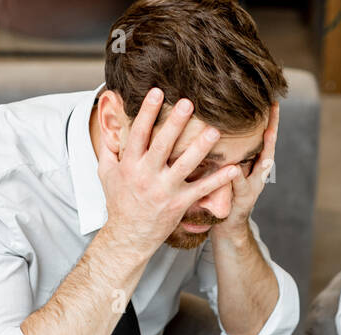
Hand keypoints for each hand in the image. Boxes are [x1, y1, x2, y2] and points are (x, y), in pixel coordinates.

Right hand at [98, 88, 240, 254]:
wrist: (129, 236)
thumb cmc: (119, 202)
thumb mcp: (107, 174)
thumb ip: (109, 148)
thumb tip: (108, 123)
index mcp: (130, 165)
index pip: (138, 134)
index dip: (147, 112)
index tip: (157, 92)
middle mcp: (147, 176)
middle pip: (162, 145)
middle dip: (175, 123)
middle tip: (189, 102)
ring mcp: (165, 191)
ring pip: (185, 165)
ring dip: (201, 147)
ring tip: (214, 130)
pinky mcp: (180, 204)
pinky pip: (202, 189)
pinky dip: (219, 180)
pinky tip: (234, 168)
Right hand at [210, 102, 278, 241]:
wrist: (228, 222)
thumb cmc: (236, 210)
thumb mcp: (239, 196)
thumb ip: (239, 182)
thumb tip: (234, 167)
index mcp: (260, 170)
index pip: (269, 144)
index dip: (272, 127)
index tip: (273, 109)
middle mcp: (255, 164)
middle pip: (264, 137)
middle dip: (267, 118)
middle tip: (269, 98)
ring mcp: (245, 164)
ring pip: (251, 139)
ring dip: (251, 122)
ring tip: (251, 103)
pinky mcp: (233, 165)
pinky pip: (236, 145)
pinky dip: (236, 133)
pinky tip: (229, 121)